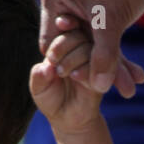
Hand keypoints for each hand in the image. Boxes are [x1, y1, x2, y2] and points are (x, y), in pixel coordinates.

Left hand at [30, 20, 135, 137]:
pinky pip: (102, 66)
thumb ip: (39, 77)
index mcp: (65, 45)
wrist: (67, 119)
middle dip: (66, 42)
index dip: (65, 23)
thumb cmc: (51, 98)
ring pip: (91, 48)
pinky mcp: (104, 75)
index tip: (60, 23)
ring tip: (62, 73)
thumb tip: (46, 68)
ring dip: (75, 56)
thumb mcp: (39, 88)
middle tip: (53, 61)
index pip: (66, 27)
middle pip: (80, 34)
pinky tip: (76, 76)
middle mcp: (82, 50)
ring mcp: (94, 62)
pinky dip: (88, 69)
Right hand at [38, 0, 143, 94]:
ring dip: (111, 69)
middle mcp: (65, 6)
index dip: (67, 64)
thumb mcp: (111, 20)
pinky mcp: (102, 18)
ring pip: (93, 50)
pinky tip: (135, 76)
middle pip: (73, 49)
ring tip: (129, 89)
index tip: (83, 82)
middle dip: (93, 71)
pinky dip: (120, 59)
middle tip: (108, 90)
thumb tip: (100, 87)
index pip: (52, 43)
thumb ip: (104, 56)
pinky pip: (106, 45)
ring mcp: (84, 13)